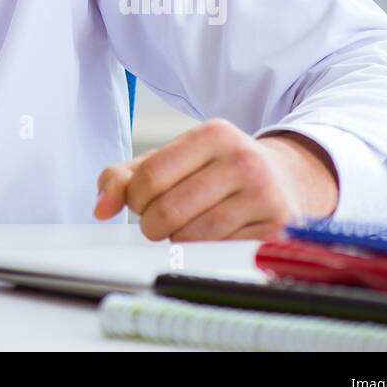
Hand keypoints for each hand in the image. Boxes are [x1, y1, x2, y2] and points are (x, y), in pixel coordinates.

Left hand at [93, 119, 338, 241]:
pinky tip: (208, 238)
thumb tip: (100, 208)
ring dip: (176, 240)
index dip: (134, 199)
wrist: (287, 179)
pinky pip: (219, 253)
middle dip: (151, 224)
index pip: (150, 177)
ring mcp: (263, 195)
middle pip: (168, 210)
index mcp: (213, 134)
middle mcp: (242, 160)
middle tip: (157, 222)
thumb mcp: (174, 159)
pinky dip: (203, 252)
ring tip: (183, 228)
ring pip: (192, 237)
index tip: (139, 203)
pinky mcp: (275, 230)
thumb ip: (125, 176)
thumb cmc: (218, 169)